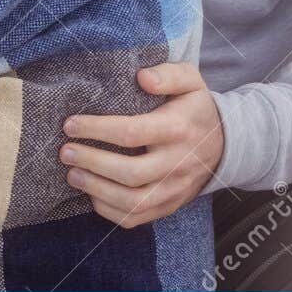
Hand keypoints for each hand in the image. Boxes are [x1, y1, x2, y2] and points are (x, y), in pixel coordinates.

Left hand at [58, 62, 223, 227]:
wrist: (225, 144)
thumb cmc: (195, 108)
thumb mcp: (191, 81)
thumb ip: (168, 74)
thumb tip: (143, 78)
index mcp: (178, 129)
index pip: (132, 132)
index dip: (97, 129)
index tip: (70, 124)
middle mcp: (177, 162)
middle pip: (130, 172)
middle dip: (92, 163)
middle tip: (65, 152)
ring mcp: (174, 188)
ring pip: (132, 201)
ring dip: (97, 190)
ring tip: (72, 174)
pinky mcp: (169, 205)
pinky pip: (137, 217)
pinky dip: (109, 210)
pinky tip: (92, 194)